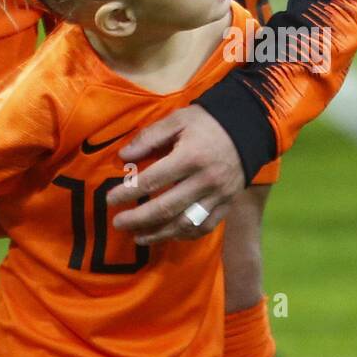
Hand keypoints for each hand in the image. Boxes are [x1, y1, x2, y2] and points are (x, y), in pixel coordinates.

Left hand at [105, 105, 243, 242]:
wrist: (247, 128)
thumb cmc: (206, 122)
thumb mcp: (176, 120)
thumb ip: (149, 137)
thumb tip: (123, 156)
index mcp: (190, 157)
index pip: (152, 181)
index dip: (128, 193)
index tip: (110, 199)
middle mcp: (205, 181)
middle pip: (167, 208)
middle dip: (138, 219)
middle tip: (117, 223)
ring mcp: (218, 196)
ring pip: (186, 224)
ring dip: (159, 234)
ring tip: (138, 237)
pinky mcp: (227, 205)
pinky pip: (205, 227)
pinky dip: (185, 235)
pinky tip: (168, 234)